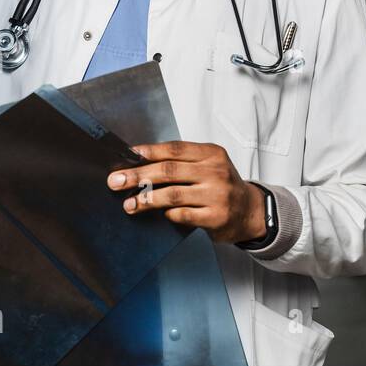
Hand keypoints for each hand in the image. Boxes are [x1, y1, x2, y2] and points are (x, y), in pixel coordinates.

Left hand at [107, 141, 266, 243]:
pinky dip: (168, 213)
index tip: (128, 155)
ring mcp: (217, 195)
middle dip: (138, 176)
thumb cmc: (221, 185)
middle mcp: (215, 172)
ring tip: (129, 204)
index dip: (149, 151)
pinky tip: (160, 214)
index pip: (175, 149)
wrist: (250, 211)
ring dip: (146, 199)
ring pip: (173, 194)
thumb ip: (182, 163)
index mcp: (211, 154)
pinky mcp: (216, 217)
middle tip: (116, 181)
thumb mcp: (208, 165)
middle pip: (169, 170)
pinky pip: (183, 214)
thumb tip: (140, 163)